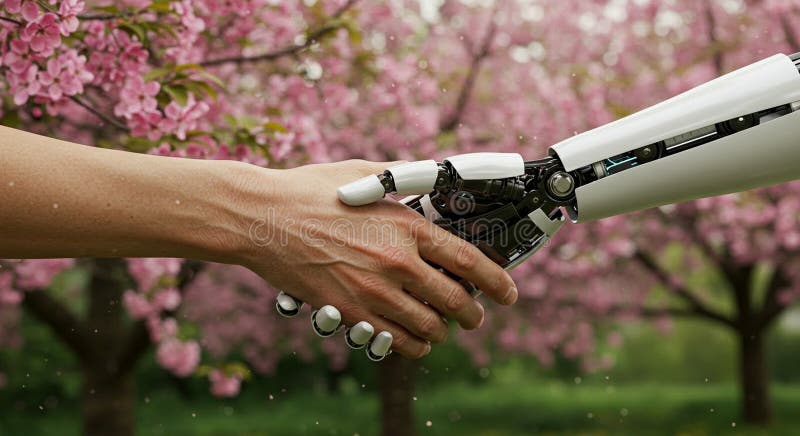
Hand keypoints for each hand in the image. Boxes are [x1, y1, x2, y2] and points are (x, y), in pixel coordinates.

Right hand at [232, 160, 517, 358]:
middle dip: (474, 314)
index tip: (509, 293)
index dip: (498, 282)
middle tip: (476, 317)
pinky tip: (414, 339)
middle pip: (456, 302)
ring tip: (443, 328)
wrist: (263, 219)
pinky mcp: (349, 313)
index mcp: (407, 227)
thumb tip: (433, 174)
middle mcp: (397, 263)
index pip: (470, 261)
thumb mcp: (364, 173)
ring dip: (442, 331)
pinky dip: (412, 344)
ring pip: (429, 327)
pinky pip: (395, 341)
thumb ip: (405, 177)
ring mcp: (373, 292)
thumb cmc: (311, 191)